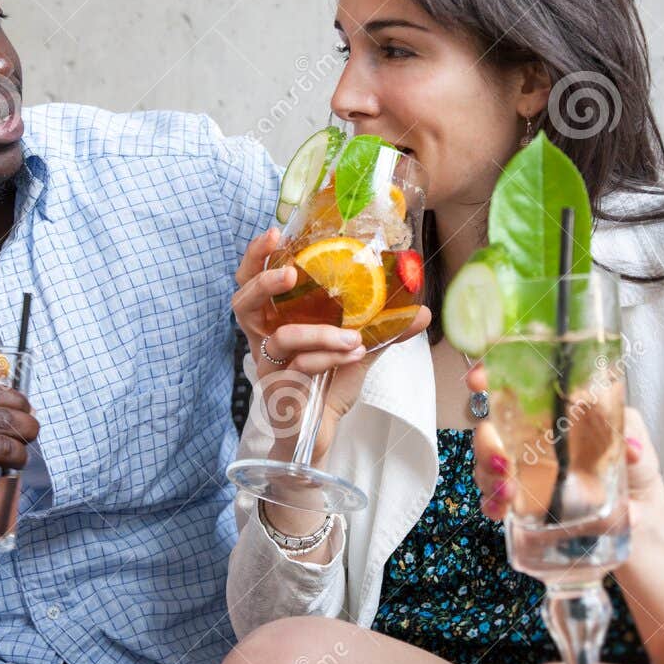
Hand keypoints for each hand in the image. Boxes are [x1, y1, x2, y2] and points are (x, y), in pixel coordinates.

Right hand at [232, 227, 428, 471]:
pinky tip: (354, 356)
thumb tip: (422, 310)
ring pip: (278, 337)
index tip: (275, 231)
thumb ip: (383, 328)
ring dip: (318, 332)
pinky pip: (301, 367)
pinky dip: (331, 357)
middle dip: (262, 278)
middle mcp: (264, 337)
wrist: (321, 431)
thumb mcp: (357, 349)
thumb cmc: (329, 385)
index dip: (256, 254)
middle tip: (290, 271)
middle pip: (241, 300)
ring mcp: (267, 364)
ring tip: (352, 335)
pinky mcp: (278, 389)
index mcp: (276, 318)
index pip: (253, 278)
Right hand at [469, 364, 663, 523]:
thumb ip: (631, 438)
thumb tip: (628, 447)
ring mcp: (523, 470)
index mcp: (553, 410)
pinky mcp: (523, 504)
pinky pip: (494, 500)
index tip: (478, 380)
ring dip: (488, 475)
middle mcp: (531, 436)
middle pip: (490, 427)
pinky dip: (492, 503)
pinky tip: (501, 509)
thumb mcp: (636, 443)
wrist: (641, 519)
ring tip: (508, 491)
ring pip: (486, 464)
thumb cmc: (632, 467)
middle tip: (502, 460)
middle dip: (486, 442)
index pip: (514, 385)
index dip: (489, 377)